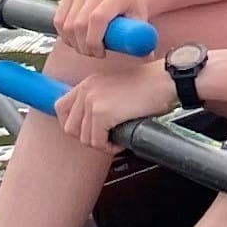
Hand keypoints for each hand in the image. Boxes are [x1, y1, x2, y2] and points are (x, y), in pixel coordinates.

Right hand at [54, 0, 152, 57]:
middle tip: (94, 54)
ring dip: (74, 43)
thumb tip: (147, 57)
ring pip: (67, 24)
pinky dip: (64, 35)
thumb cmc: (135, 13)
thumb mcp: (142, 25)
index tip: (100, 53)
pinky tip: (76, 38)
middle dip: (84, 46)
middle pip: (79, 24)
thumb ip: (142, 40)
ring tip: (87, 47)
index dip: (94, 41)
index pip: (97, 19)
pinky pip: (59, 19)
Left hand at [58, 56, 178, 145]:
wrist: (165, 80)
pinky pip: (98, 142)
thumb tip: (90, 124)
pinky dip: (111, 147)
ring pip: (85, 139)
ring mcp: (92, 101)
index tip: (88, 131)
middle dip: (88, 138)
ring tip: (118, 136)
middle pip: (70, 128)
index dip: (73, 125)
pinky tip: (123, 139)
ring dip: (102, 143)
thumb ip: (99, 100)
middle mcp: (86, 90)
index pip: (60, 108)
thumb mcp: (116, 87)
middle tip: (107, 137)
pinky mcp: (102, 113)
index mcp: (88, 83)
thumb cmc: (149, 85)